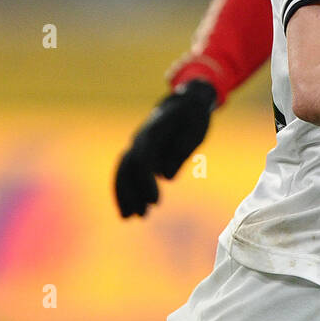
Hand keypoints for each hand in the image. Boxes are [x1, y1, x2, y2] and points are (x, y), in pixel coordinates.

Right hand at [115, 80, 216, 217]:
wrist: (186, 103)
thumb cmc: (194, 116)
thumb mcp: (196, 130)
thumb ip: (182, 150)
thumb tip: (167, 175)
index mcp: (153, 131)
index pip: (142, 158)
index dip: (145, 180)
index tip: (155, 201)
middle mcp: (140, 139)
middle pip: (127, 167)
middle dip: (130, 192)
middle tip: (141, 215)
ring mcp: (138, 146)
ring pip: (123, 171)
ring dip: (124, 194)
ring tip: (129, 217)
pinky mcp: (142, 154)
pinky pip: (129, 173)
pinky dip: (128, 190)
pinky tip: (131, 210)